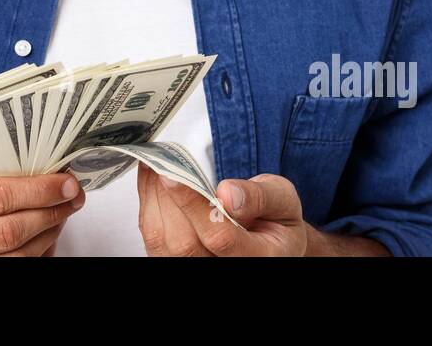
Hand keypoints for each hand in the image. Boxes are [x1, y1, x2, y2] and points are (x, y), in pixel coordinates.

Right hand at [0, 171, 85, 255]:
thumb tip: (39, 165)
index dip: (36, 190)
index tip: (64, 181)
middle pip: (7, 233)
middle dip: (49, 213)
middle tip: (72, 196)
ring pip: (14, 259)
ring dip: (47, 235)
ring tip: (61, 213)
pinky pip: (10, 272)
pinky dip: (34, 255)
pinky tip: (45, 237)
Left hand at [136, 163, 306, 256]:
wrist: (268, 239)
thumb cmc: (275, 219)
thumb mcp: (283, 200)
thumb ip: (261, 196)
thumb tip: (227, 192)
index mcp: (258, 257)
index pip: (220, 238)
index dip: (193, 206)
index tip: (173, 176)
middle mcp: (225, 269)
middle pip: (185, 245)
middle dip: (168, 200)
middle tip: (162, 162)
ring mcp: (198, 268)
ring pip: (163, 245)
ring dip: (153, 201)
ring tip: (155, 165)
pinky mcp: (177, 261)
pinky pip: (154, 241)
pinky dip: (148, 207)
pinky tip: (151, 181)